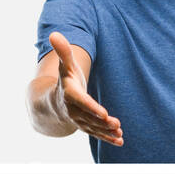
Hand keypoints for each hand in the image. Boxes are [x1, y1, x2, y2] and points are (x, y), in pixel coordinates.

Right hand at [48, 32, 121, 146]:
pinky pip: (96, 134)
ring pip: (94, 127)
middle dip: (102, 122)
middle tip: (116, 124)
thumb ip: (63, 52)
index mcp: (70, 95)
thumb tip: (54, 34)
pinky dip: (108, 138)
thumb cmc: (64, 80)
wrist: (54, 103)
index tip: (103, 112)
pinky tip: (120, 140)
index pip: (81, 102)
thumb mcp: (64, 66)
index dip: (91, 107)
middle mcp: (74, 110)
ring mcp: (79, 121)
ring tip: (119, 132)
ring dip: (106, 131)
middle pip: (89, 117)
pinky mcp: (86, 127)